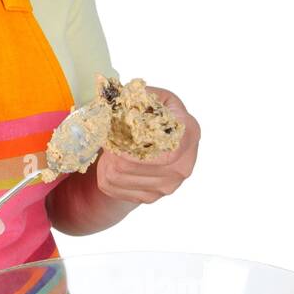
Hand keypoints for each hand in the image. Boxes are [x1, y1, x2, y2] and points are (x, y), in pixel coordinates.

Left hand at [95, 86, 200, 204]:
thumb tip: (119, 99)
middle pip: (135, 167)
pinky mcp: (151, 197)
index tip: (115, 141)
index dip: (136, 150)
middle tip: (105, 139)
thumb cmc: (157, 116)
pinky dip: (105, 175)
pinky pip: (114, 189)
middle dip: (113, 152)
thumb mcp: (154, 98)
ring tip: (109, 149)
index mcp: (188, 135)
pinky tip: (111, 163)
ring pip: (119, 178)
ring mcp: (168, 185)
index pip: (168, 152)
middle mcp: (183, 165)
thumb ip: (140, 96)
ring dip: (106, 162)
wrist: (160, 143)